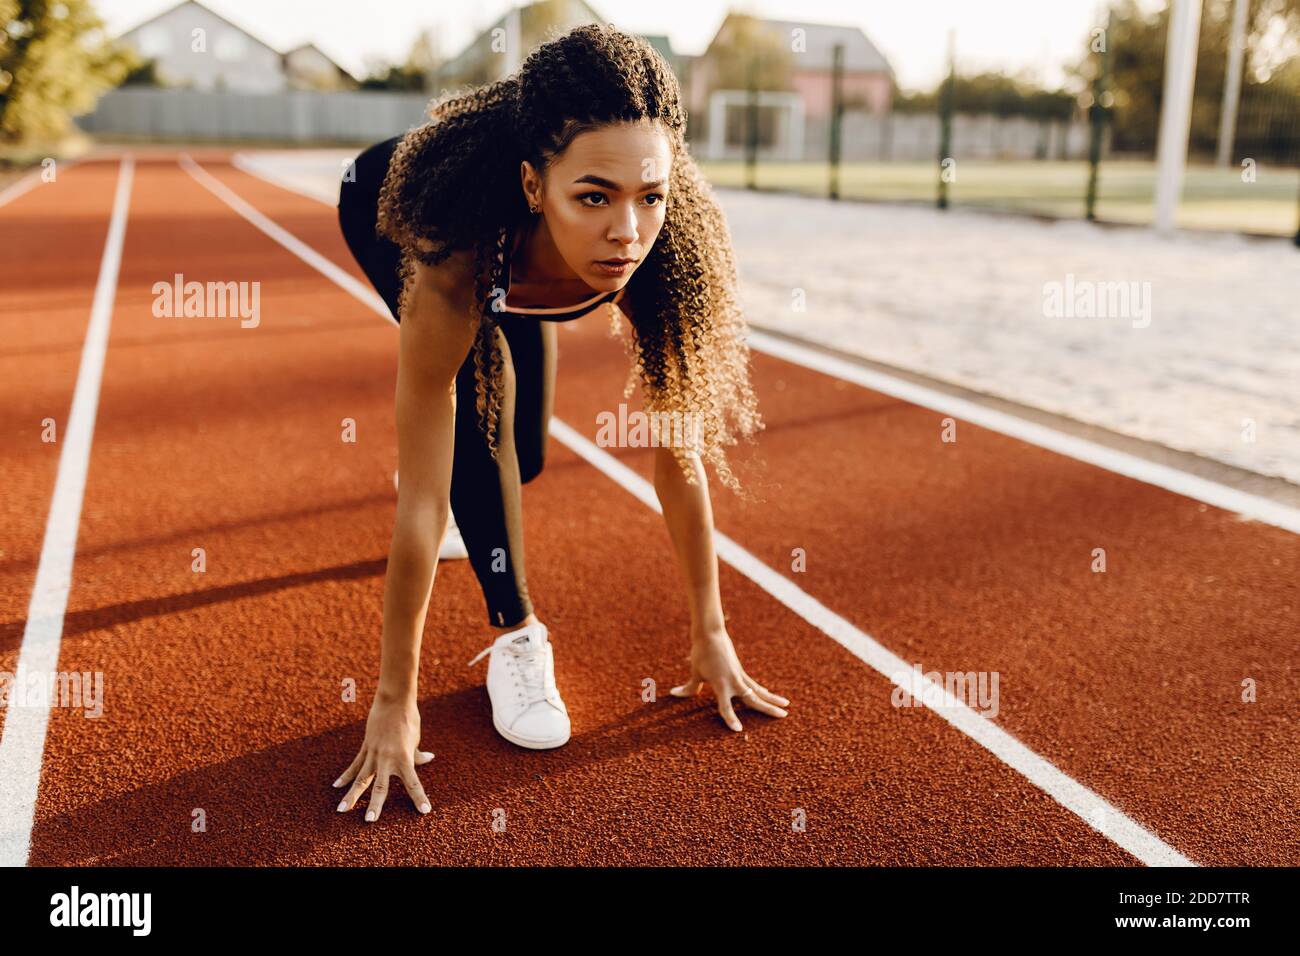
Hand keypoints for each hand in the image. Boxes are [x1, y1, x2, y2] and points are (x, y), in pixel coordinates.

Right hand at [334, 692, 434, 820]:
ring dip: (351, 795)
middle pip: (380, 786)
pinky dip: (346, 776)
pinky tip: (337, 787)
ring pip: (361, 779)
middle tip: (370, 820)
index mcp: (404, 758)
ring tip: (341, 810)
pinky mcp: (365, 747)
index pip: (414, 783)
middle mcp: (387, 758)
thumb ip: (417, 754)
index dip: (419, 797)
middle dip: (375, 804)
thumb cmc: (408, 719)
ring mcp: (374, 753)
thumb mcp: (415, 739)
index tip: (424, 811)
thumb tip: (428, 760)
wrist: (393, 700)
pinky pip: (355, 764)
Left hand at [670, 627, 788, 730]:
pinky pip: (755, 685)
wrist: (710, 634)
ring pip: (759, 691)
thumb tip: (674, 694)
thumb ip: (689, 687)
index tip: (738, 730)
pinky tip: (773, 697)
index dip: (730, 719)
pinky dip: (764, 692)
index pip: (725, 706)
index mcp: (720, 684)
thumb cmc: (700, 654)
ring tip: (786, 707)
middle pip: (753, 698)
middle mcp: (733, 681)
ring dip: (772, 700)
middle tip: (783, 716)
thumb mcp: (695, 672)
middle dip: (767, 708)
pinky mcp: (741, 671)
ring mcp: (740, 676)